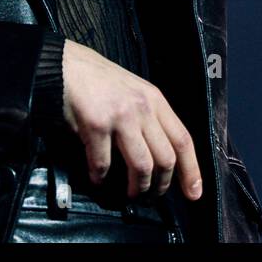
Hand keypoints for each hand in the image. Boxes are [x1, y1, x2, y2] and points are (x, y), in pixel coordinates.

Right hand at [60, 39, 202, 200]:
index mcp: (156, 100)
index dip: (191, 170)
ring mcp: (121, 116)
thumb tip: (161, 155)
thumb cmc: (99, 80)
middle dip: (161, 185)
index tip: (194, 193)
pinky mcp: (96, 124)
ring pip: (142, 165)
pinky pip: (104, 163)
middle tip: (152, 196)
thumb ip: (150, 117)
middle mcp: (143, 108)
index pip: (183, 139)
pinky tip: (97, 179)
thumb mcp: (135, 91)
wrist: (66, 65)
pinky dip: (101, 177)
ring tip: (130, 194)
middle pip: (166, 158)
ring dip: (138, 187)